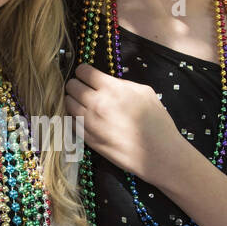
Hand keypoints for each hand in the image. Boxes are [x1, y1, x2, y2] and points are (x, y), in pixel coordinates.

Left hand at [64, 63, 186, 184]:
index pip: (84, 71)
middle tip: (83, 88)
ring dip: (73, 100)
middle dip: (76, 84)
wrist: (159, 154)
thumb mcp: (144, 92)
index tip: (87, 74)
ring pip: (68, 104)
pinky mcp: (88, 139)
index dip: (84, 71)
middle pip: (72, 86)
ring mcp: (90, 123)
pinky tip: (83, 118)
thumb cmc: (157, 122)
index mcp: (112, 89)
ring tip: (82, 103)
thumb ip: (122, 84)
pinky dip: (74, 117)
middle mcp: (97, 104)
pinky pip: (71, 123)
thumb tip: (107, 82)